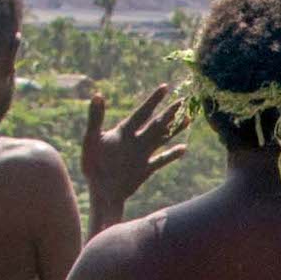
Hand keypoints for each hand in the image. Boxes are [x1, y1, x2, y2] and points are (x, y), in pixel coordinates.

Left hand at [80, 84, 186, 225]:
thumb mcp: (92, 140)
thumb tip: (97, 95)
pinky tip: (183, 149)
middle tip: (184, 99)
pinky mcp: (145, 170)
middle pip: (156, 124)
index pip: (142, 113)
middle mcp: (135, 141)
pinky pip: (161, 160)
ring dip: (175, 130)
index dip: (153, 100)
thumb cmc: (91, 165)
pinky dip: (172, 155)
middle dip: (170, 112)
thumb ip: (95, 118)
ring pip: (162, 138)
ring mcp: (142, 155)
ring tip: (189, 119)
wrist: (99, 192)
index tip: (165, 86)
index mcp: (124, 132)